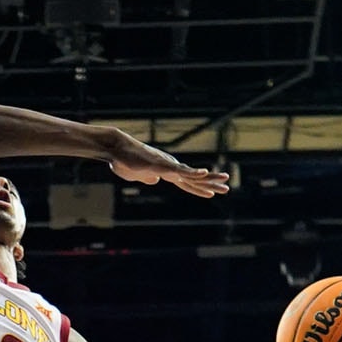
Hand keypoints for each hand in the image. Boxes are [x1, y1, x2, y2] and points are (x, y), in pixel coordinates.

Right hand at [106, 132, 229, 198]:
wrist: (115, 149)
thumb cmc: (123, 161)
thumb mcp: (136, 175)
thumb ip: (146, 177)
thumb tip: (155, 180)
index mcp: (165, 172)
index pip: (185, 183)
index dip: (198, 188)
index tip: (212, 193)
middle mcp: (169, 167)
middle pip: (193, 178)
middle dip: (210, 183)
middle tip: (226, 187)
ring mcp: (166, 165)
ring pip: (190, 174)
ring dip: (208, 178)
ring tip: (223, 180)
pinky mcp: (160, 164)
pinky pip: (178, 170)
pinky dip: (191, 172)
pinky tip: (203, 173)